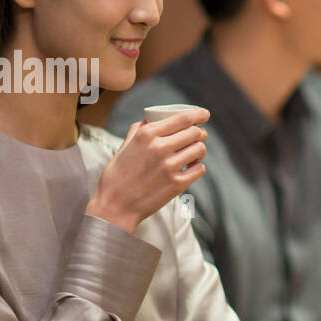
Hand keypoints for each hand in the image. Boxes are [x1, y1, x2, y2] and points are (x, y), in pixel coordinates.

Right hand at [87, 107, 209, 232]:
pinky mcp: (177, 184)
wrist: (115, 206)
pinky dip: (198, 167)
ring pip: (200, 149)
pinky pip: (199, 169)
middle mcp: (159, 147)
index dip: (198, 114)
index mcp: (147, 135)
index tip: (204, 114)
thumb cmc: (117, 176)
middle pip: (195, 133)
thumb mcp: (124, 147)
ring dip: (199, 150)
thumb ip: (138, 131)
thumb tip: (150, 120)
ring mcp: (170, 166)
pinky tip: (190, 168)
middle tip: (200, 136)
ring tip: (193, 154)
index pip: (182, 118)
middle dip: (200, 133)